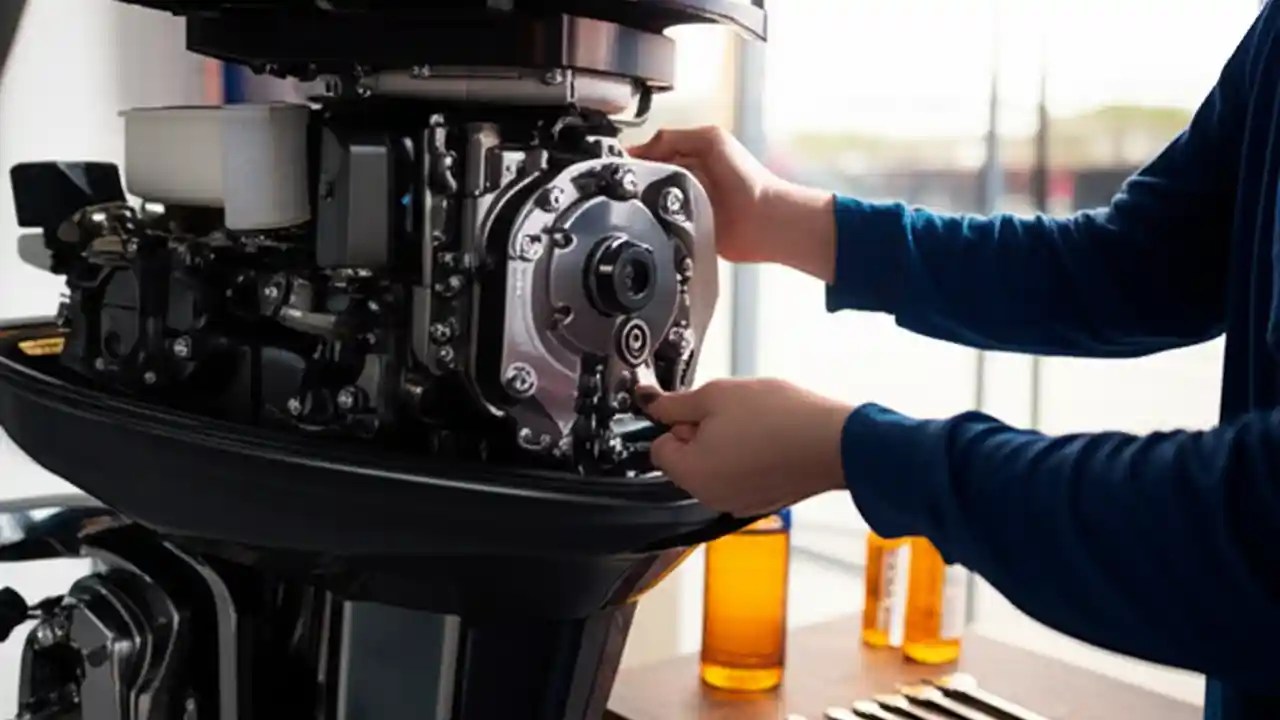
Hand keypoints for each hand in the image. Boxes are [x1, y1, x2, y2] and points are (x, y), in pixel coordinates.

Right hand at [627, 126, 837, 282]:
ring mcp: (686, 206)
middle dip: (638, 181)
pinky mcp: (687, 230)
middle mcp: (687, 180)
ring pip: (651, 204)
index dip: (636, 156)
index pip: (652, 152)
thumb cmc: (746, 178)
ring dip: (647, 204)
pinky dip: (657, 224)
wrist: (762, 221)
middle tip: (631, 185)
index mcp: (690, 155)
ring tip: (644, 203)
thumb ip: (675, 137)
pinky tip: (656, 221)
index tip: (621, 163)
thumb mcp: (710, 140)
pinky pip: (662, 226)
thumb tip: (642, 149)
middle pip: (648, 178)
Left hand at [639, 378, 852, 516]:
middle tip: (732, 415)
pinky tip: (770, 444)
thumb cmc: (778, 417)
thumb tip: (649, 403)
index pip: (659, 447)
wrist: (834, 442)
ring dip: (725, 446)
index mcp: (691, 473)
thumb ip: (674, 403)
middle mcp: (709, 497)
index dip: (677, 423)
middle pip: (686, 460)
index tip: (702, 409)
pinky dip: (748, 461)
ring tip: (756, 427)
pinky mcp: (762, 503)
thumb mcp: (716, 395)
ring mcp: (737, 504)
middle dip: (701, 435)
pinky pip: (740, 478)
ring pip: (714, 468)